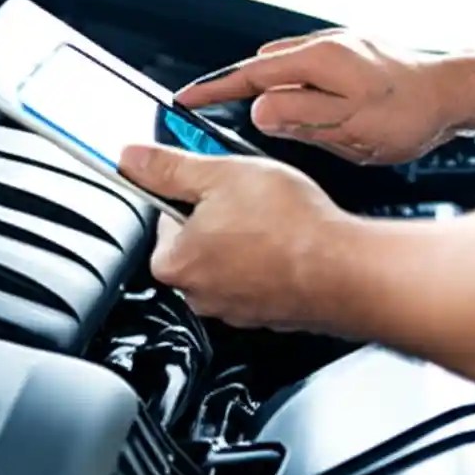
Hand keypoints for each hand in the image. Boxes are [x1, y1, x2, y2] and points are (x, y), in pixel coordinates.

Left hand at [119, 143, 355, 328]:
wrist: (343, 269)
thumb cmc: (288, 227)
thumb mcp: (221, 174)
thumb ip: (169, 167)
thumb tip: (132, 158)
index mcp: (174, 262)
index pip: (163, 220)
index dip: (191, 194)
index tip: (214, 185)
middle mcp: (198, 294)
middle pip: (197, 244)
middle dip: (220, 221)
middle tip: (249, 199)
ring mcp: (236, 310)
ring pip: (231, 264)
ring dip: (248, 242)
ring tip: (276, 221)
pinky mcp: (269, 316)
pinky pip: (261, 282)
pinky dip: (272, 264)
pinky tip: (292, 244)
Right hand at [176, 29, 471, 164]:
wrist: (454, 97)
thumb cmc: (408, 116)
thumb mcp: (347, 127)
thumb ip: (298, 116)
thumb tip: (257, 109)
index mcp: (318, 61)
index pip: (248, 74)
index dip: (213, 90)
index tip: (184, 100)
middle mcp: (326, 45)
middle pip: (264, 67)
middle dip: (238, 88)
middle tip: (217, 115)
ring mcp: (342, 46)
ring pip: (288, 66)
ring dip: (271, 87)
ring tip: (267, 118)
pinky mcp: (356, 54)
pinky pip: (311, 67)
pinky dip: (297, 85)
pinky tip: (308, 107)